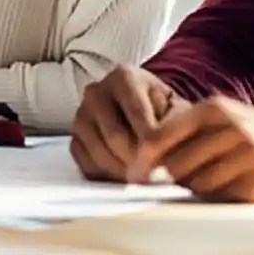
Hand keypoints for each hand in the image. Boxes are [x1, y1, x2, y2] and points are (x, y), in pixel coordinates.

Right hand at [71, 65, 188, 181]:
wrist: (149, 114)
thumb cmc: (166, 112)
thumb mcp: (178, 111)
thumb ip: (174, 129)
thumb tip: (166, 158)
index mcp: (123, 77)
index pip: (137, 113)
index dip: (154, 143)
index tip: (166, 164)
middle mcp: (96, 91)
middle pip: (116, 137)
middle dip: (138, 161)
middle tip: (156, 176)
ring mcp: (82, 115)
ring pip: (99, 153)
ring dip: (124, 172)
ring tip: (143, 177)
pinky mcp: (75, 138)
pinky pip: (86, 165)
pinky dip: (107, 176)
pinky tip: (126, 175)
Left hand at [130, 96, 253, 201]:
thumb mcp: (225, 121)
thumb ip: (188, 133)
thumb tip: (145, 159)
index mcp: (214, 109)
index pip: (161, 135)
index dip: (142, 159)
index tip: (133, 175)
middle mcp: (229, 127)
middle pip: (175, 164)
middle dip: (168, 179)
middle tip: (167, 186)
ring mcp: (247, 153)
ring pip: (196, 183)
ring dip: (195, 190)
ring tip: (212, 182)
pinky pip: (222, 196)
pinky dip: (217, 198)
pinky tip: (231, 189)